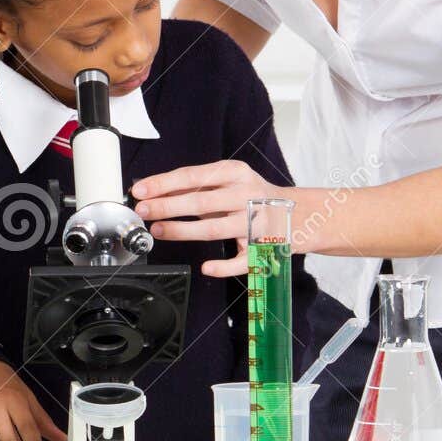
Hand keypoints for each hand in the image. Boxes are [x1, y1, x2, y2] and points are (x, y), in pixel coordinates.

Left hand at [131, 160, 284, 276]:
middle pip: (201, 201)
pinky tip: (206, 267)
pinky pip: (241, 260)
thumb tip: (156, 191)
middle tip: (143, 211)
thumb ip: (197, 186)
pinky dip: (223, 266)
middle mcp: (248, 194)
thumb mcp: (229, 181)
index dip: (164, 183)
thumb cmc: (254, 196)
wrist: (300, 213)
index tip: (141, 190)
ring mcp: (257, 222)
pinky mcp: (265, 247)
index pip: (194, 175)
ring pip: (215, 229)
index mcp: (236, 173)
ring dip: (183, 231)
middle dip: (167, 206)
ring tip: (159, 231)